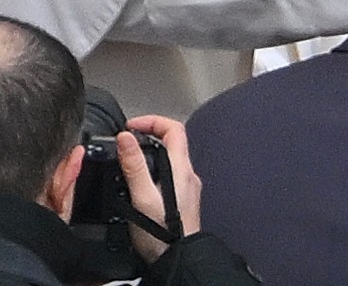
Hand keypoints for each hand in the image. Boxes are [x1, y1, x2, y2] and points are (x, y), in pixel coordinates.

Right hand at [117, 115, 202, 263]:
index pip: (174, 129)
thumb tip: (126, 137)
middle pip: (172, 141)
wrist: (178, 259)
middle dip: (148, 135)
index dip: (152, 121)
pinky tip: (136, 183)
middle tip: (125, 141)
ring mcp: (186, 186)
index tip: (130, 126)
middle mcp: (187, 174)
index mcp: (181, 169)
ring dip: (148, 153)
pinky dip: (152, 169)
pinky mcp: (182, 198)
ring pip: (169, 159)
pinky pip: (168, 174)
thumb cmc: (162, 234)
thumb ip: (134, 167)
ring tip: (126, 160)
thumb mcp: (142, 198)